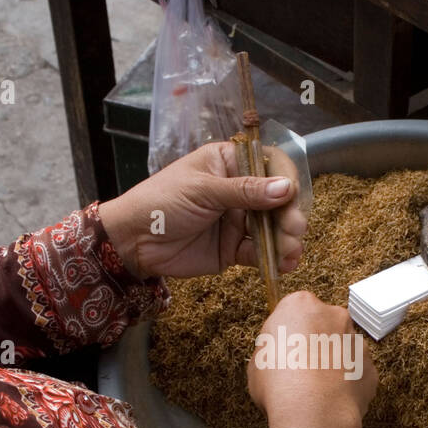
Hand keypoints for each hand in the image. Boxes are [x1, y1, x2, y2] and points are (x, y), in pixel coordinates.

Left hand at [97, 141, 306, 279]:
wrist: (133, 242)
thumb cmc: (161, 202)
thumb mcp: (203, 190)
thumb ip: (245, 191)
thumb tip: (286, 188)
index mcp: (230, 163)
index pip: (269, 165)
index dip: (285, 180)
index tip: (291, 196)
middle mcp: (239, 190)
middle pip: (277, 200)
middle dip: (289, 215)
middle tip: (294, 230)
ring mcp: (237, 220)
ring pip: (272, 228)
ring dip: (286, 240)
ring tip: (292, 252)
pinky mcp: (233, 248)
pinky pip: (259, 252)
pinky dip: (273, 259)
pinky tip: (284, 264)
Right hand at [246, 291, 376, 427]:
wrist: (312, 412)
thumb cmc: (279, 383)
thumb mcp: (258, 361)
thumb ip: (272, 350)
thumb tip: (277, 358)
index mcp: (302, 305)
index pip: (295, 310)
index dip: (289, 332)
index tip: (284, 349)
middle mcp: (334, 316)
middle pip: (325, 325)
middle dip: (316, 343)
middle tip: (300, 369)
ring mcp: (357, 342)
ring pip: (344, 349)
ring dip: (333, 364)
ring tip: (316, 390)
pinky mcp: (370, 368)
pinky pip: (357, 373)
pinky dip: (347, 384)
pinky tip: (331, 400)